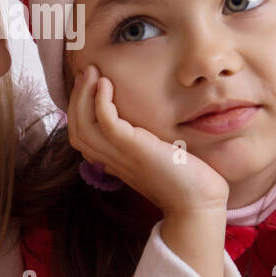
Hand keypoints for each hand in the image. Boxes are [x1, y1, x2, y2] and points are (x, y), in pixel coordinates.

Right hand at [69, 64, 228, 216]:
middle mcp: (112, 161)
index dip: (78, 110)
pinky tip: (105, 83)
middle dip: (76, 98)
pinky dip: (100, 101)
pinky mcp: (133, 149)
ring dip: (83, 95)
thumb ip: (147, 146)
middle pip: (77, 129)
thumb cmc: (188, 183)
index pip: (83, 138)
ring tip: (90, 72)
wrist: (199, 204)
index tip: (88, 86)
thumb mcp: (160, 158)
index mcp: (116, 163)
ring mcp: (121, 156)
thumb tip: (148, 130)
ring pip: (84, 126)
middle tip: (84, 72)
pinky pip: (106, 123)